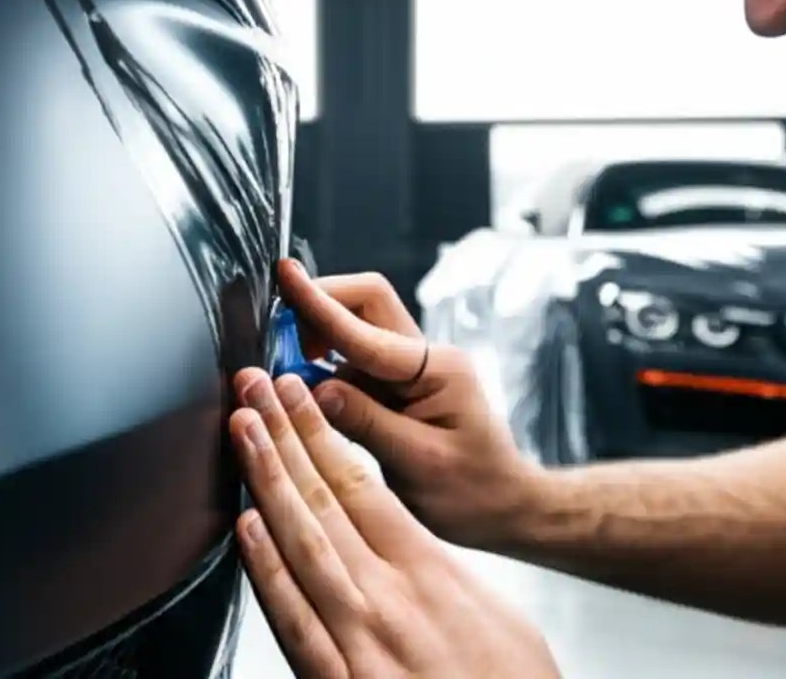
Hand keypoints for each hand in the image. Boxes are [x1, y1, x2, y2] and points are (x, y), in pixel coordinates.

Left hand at [230, 368, 558, 677]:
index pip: (363, 483)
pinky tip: (245, 527)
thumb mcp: (498, 616)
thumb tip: (411, 543)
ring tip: (243, 426)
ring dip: (268, 478)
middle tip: (254, 382)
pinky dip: (267, 571)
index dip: (323, 432)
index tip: (297, 392)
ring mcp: (360, 637)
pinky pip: (295, 620)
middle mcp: (390, 593)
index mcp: (429, 570)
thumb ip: (443, 572)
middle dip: (285, 434)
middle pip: (327, 497)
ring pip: (303, 541)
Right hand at [278, 259, 546, 550]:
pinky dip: (324, 371)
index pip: (365, 330)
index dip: (317, 305)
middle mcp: (424, 357)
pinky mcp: (397, 386)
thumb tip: (312, 390)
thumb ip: (366, 424)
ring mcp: (411, 369)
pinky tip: (308, 397)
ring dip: (317, 341)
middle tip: (280, 342)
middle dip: (318, 307)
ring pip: (353, 331)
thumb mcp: (419, 466)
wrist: (506, 509)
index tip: (284, 275)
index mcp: (436, 369)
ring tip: (287, 381)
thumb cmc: (474, 494)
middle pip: (364, 302)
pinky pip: (352, 363)